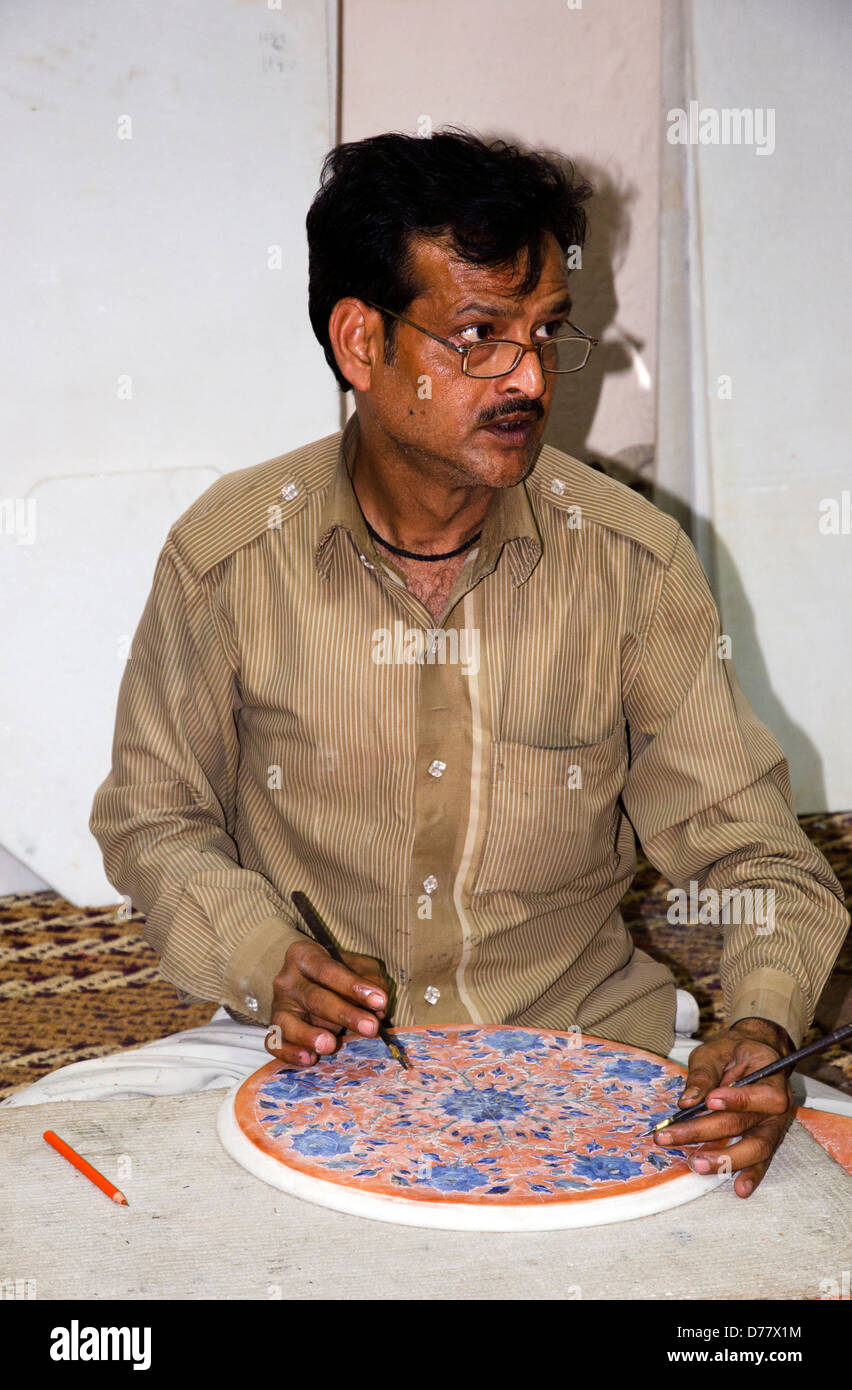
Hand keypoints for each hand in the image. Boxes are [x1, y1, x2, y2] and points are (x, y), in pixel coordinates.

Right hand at [265, 939, 390, 1067]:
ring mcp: (278, 1006)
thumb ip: (370, 979)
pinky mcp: (274, 1029)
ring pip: (288, 1022)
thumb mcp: (357, 965)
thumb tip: (379, 1008)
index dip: (353, 985)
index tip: (379, 1000)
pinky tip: (309, 1059)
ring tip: (330, 1044)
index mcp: (304, 956)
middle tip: (370, 1027)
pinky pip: (275, 1043)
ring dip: (309, 1035)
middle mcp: (287, 979)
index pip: (328, 969)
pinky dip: (290, 1053)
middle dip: (344, 1014)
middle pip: (314, 997)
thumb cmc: (336, 974)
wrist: (308, 983)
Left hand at [653, 1017, 795, 1197]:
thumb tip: (687, 1102)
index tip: (709, 1100)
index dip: (737, 1100)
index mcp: (771, 1080)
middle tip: (673, 1136)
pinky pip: (760, 1162)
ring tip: (696, 1164)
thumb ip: (703, 1074)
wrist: (755, 1055)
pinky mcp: (764, 1140)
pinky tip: (739, 1190)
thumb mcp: (716, 1052)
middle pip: (745, 1125)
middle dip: (706, 1132)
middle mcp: (776, 1108)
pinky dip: (751, 1176)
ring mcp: (772, 1127)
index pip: (761, 1095)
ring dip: (725, 1159)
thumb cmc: (733, 1052)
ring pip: (755, 1149)